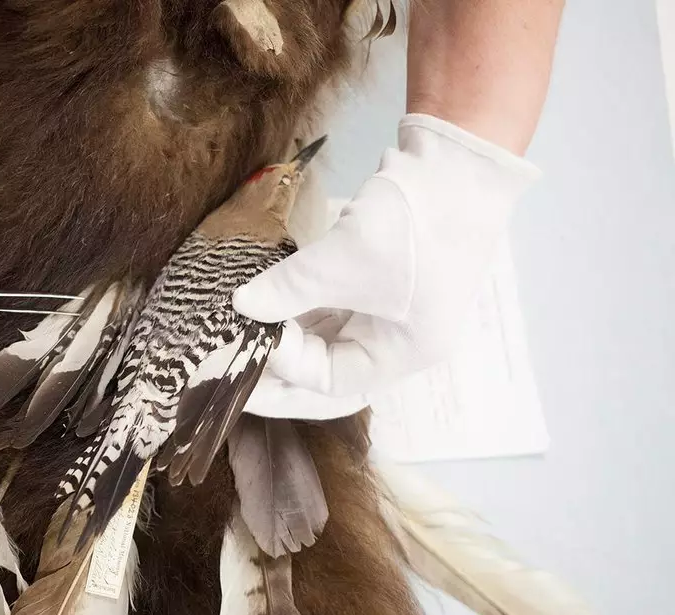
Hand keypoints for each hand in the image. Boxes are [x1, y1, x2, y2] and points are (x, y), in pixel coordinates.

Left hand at [236, 114, 539, 419]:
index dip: (284, 367)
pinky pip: (326, 307)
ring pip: (323, 338)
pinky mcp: (371, 281)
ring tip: (238, 334)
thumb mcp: (344, 258)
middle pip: (327, 371)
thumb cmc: (413, 221)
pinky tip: (262, 305)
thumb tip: (239, 306)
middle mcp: (396, 341)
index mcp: (404, 354)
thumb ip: (288, 288)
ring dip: (283, 336)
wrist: (455, 159)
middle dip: (279, 372)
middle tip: (231, 367)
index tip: (246, 339)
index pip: (331, 382)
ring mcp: (385, 310)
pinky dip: (295, 307)